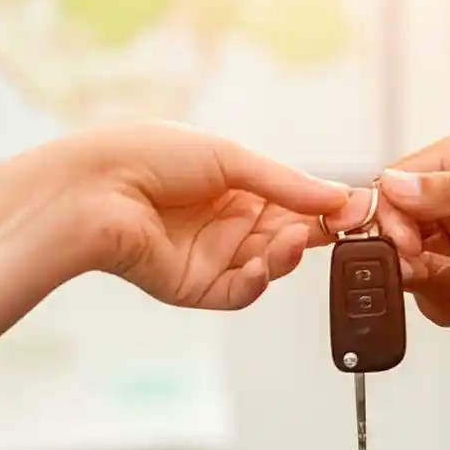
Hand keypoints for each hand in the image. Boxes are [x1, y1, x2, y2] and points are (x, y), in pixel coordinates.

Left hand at [56, 120, 373, 308]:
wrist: (92, 190)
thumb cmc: (148, 157)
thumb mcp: (229, 158)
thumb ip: (285, 183)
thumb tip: (339, 195)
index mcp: (234, 185)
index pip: (292, 200)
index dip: (324, 205)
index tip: (356, 208)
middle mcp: (226, 222)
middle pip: (287, 235)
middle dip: (313, 232)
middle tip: (339, 227)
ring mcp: (211, 257)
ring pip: (268, 265)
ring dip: (286, 255)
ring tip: (293, 240)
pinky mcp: (194, 287)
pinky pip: (239, 293)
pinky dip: (257, 282)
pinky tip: (262, 266)